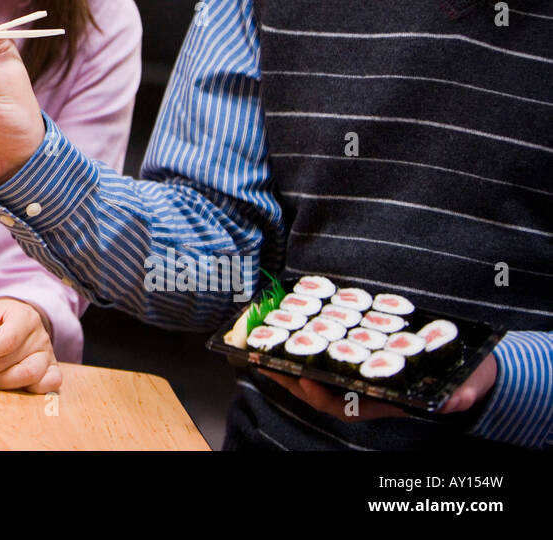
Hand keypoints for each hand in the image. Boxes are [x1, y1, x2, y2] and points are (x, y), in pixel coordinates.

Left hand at [0, 297, 61, 392]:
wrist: (13, 321)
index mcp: (24, 317)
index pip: (7, 340)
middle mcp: (40, 336)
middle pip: (13, 361)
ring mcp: (47, 355)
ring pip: (29, 376)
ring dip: (0, 381)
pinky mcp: (51, 371)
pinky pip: (47, 386)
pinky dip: (28, 390)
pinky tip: (9, 384)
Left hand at [260, 354, 496, 421]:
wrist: (471, 370)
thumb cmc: (465, 380)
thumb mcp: (467, 386)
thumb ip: (461, 394)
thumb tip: (456, 400)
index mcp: (383, 402)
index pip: (344, 407)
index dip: (321, 395)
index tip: (302, 380)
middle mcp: (366, 392)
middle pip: (318, 391)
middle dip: (288, 378)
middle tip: (262, 359)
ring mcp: (359, 376)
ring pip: (316, 375)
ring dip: (289, 362)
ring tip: (264, 344)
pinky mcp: (358, 358)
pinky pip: (326, 357)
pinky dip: (308, 344)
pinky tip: (293, 326)